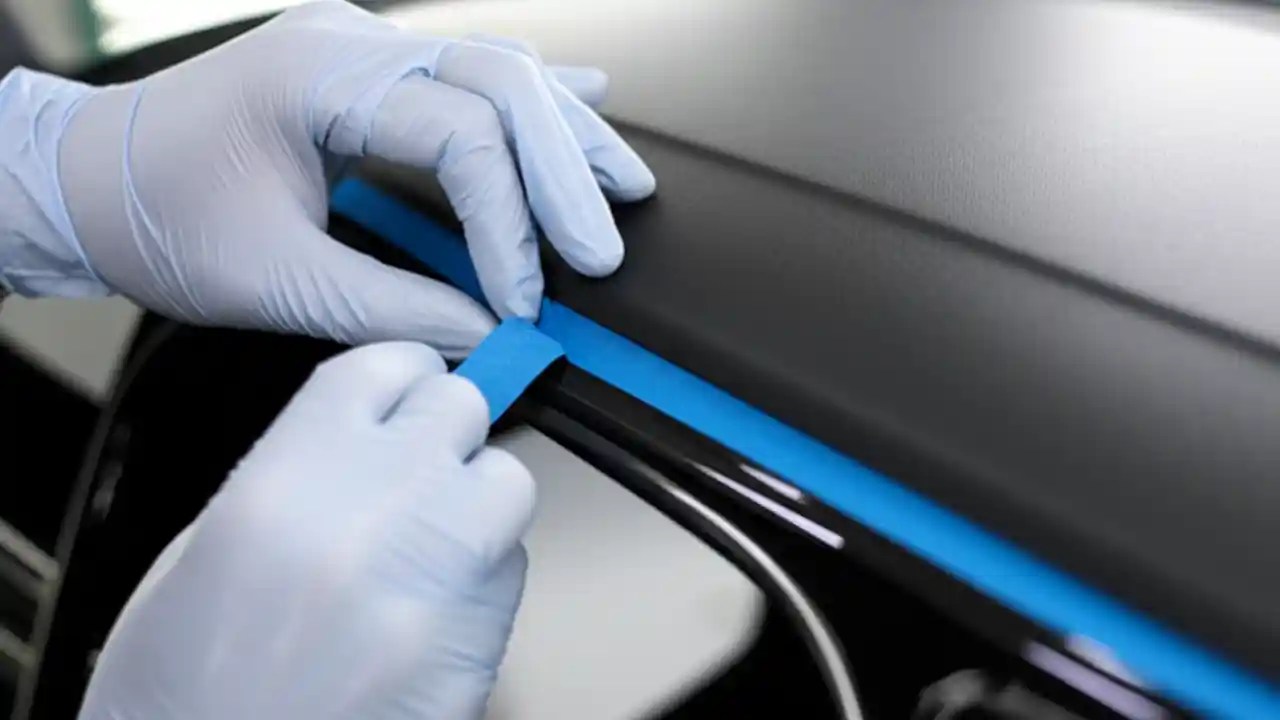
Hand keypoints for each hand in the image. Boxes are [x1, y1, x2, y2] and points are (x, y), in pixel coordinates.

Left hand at [56, 1, 654, 354]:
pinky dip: (532, 100)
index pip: (459, 135)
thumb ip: (393, 310)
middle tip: (604, 244)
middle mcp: (349, 44)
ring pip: (499, 69)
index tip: (525, 296)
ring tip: (623, 180)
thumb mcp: (275, 283)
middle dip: (562, 171)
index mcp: (318, 78)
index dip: (508, 222)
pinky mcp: (367, 72)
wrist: (90, 178)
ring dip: (566, 131)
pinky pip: (470, 73)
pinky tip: (585, 102)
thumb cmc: (157, 219)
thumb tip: (486, 336)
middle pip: (500, 84)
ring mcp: (361, 48)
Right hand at [78, 342, 534, 719]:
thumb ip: (298, 470)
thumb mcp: (207, 546)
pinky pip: (513, 567)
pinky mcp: (482, 639)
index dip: (400, 378)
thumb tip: (365, 438)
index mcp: (290, 476)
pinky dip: (486, 572)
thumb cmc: (186, 688)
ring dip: (476, 500)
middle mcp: (375, 511)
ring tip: (425, 545)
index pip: (387, 367)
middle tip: (416, 470)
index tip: (403, 390)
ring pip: (507, 483)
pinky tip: (433, 605)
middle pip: (461, 409)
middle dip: (443, 433)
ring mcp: (440, 576)